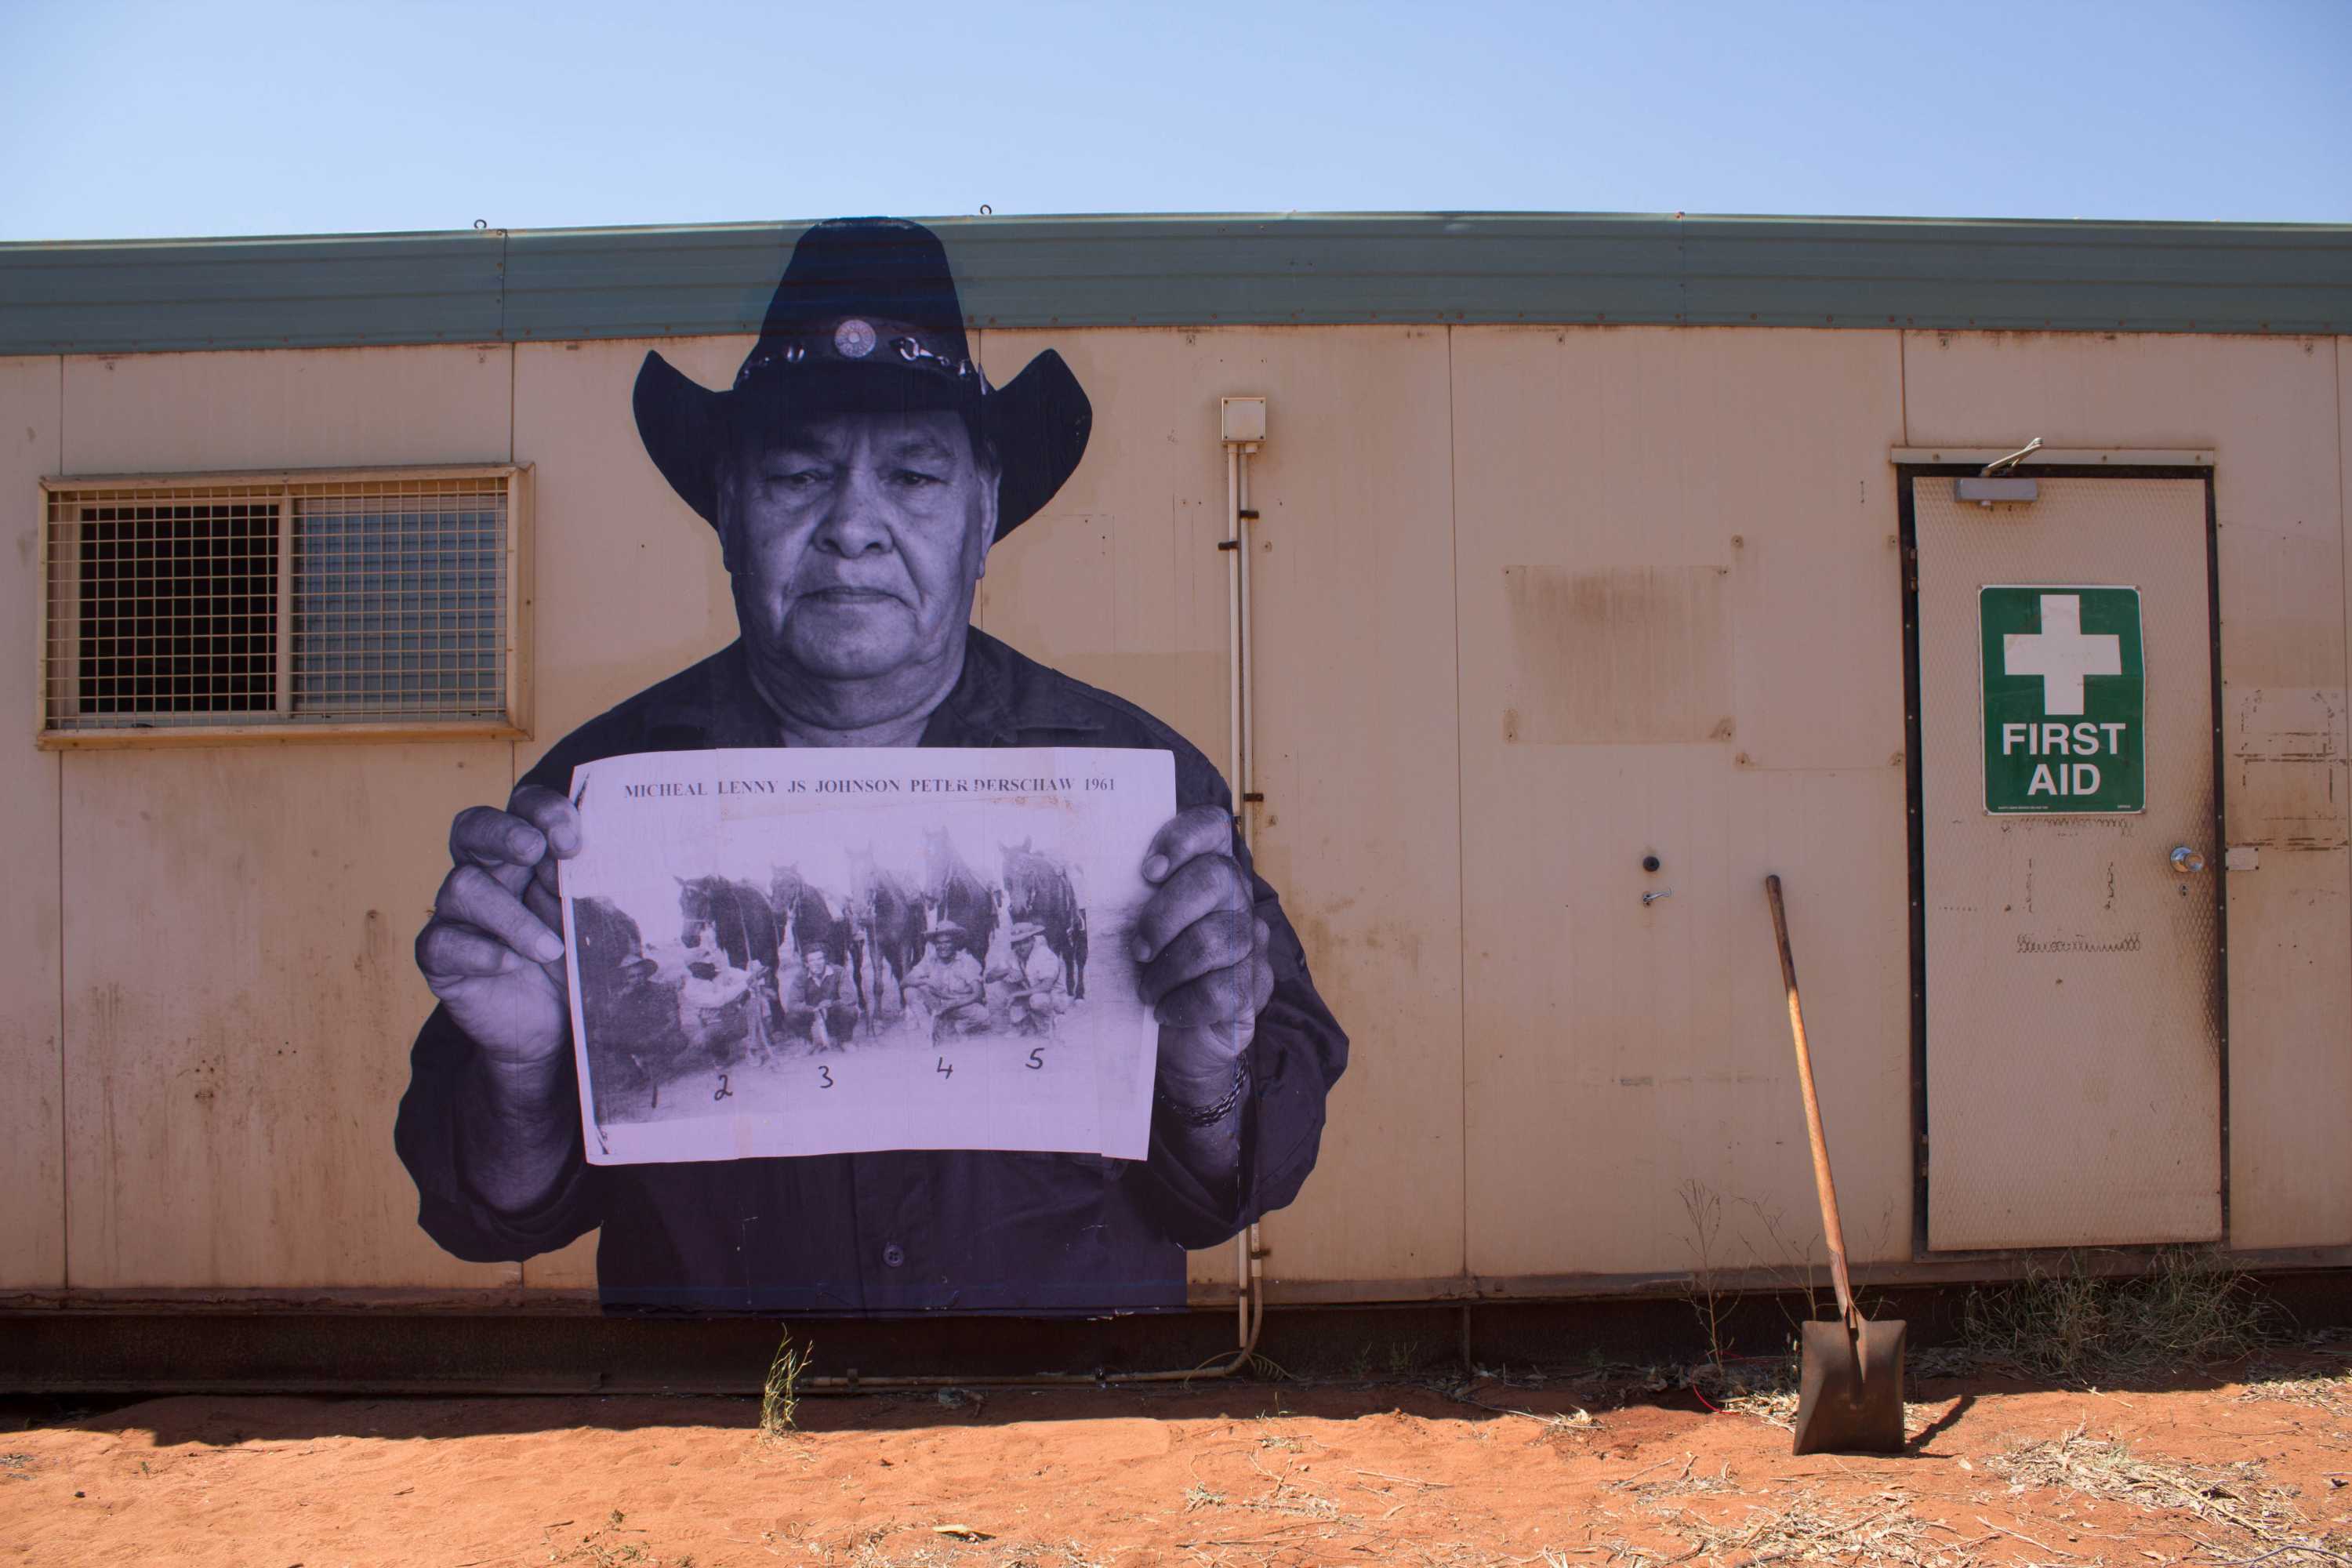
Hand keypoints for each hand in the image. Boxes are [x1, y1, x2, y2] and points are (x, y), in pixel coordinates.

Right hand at [415, 784, 583, 1071]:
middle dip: (503, 832)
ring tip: (549, 949)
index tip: (572, 839)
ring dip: (510, 915)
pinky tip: (509, 964)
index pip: (523, 808)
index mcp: (527, 854)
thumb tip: (629, 866)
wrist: (552, 1028)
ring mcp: (459, 913)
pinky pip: (441, 943)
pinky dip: (478, 952)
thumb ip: (603, 892)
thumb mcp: (598, 922)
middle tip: (533, 850)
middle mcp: (488, 873)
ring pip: (462, 887)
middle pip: (473, 827)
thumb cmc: (578, 960)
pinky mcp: (441, 957)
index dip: (542, 811)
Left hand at [1133, 805, 1274, 1039]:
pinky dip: (1183, 1004)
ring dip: (1168, 970)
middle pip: (1215, 878)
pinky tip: (1165, 1010)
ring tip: (1146, 989)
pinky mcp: (1252, 989)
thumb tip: (1088, 877)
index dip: (1184, 838)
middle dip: (1165, 915)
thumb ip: (1127, 899)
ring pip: (1216, 939)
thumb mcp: (1132, 928)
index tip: (1149, 871)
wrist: (1172, 1041)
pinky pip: (1221, 990)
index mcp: (1204, 872)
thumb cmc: (1148, 972)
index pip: (1212, 827)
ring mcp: (1249, 944)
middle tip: (1137, 949)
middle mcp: (1236, 899)